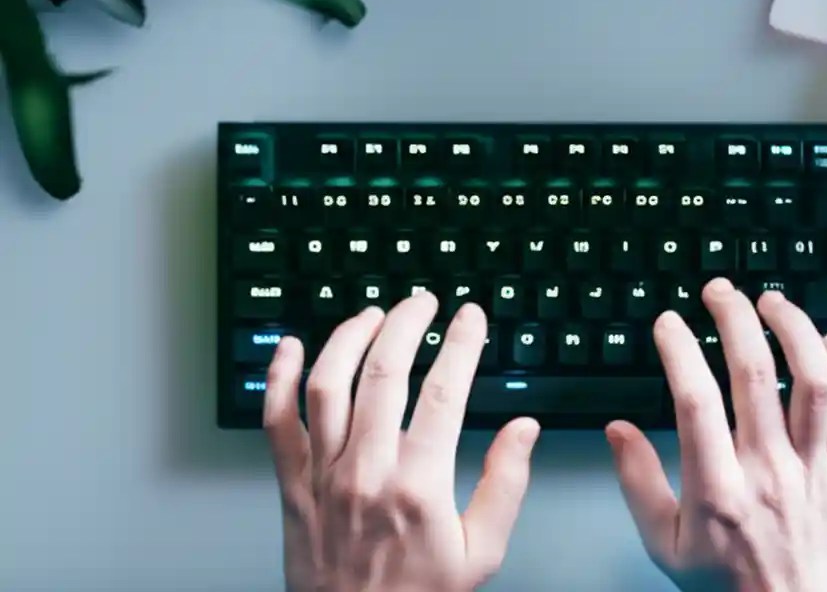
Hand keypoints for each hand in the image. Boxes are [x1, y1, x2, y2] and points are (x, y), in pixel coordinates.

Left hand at [263, 295, 540, 591]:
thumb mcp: (481, 552)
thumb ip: (505, 485)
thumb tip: (523, 429)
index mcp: (419, 485)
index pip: (445, 392)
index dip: (461, 344)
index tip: (470, 318)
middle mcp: (367, 471)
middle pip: (385, 373)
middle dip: (407, 323)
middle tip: (422, 302)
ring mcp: (324, 475)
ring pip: (329, 384)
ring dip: (350, 338)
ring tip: (371, 314)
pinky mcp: (291, 486)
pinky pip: (276, 421)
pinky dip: (278, 378)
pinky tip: (290, 348)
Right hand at [607, 278, 826, 591]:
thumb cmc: (728, 586)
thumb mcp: (664, 544)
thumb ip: (637, 482)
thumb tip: (618, 430)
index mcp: (717, 489)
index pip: (696, 402)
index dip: (680, 351)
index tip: (668, 323)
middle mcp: (768, 472)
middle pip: (754, 375)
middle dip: (733, 319)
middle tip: (719, 292)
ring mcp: (811, 470)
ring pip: (812, 382)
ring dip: (794, 331)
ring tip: (773, 302)